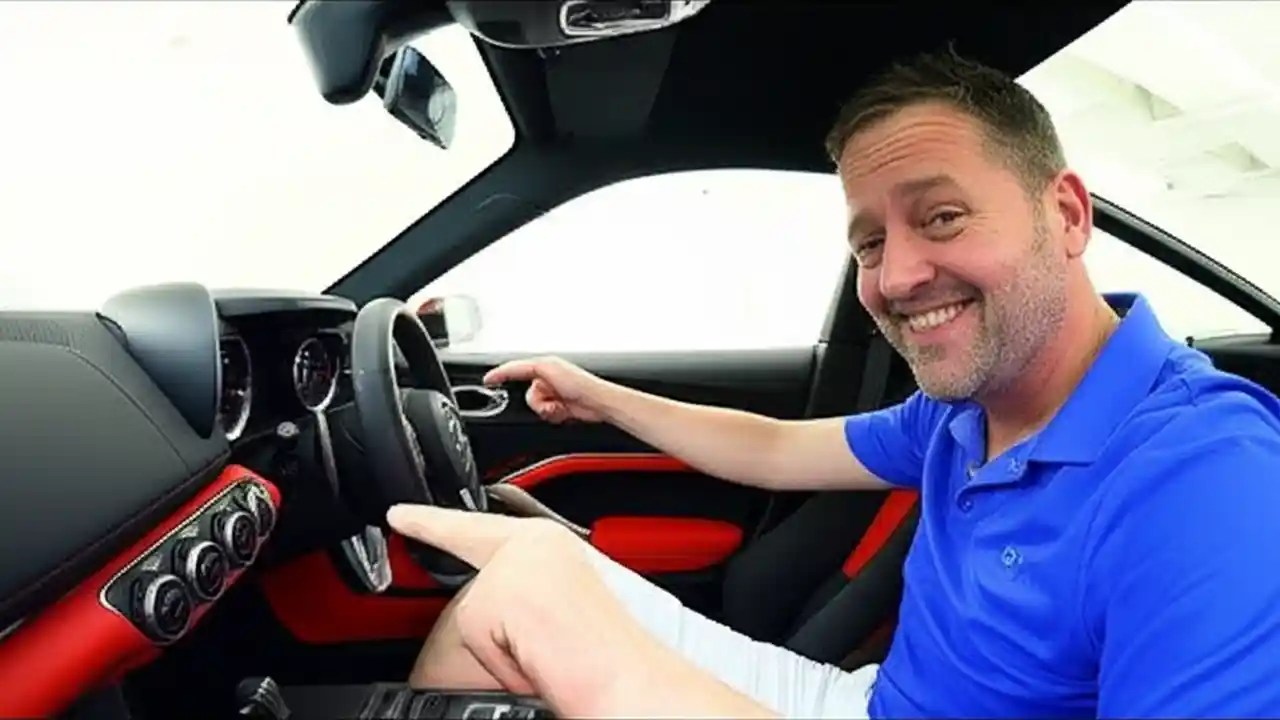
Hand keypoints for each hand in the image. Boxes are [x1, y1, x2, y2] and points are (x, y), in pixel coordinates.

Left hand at [386, 504, 774, 718]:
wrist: (630, 674)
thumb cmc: (609, 657)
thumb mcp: (552, 617)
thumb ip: (515, 603)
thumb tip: (473, 628)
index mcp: (550, 546)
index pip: (481, 527)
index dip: (434, 521)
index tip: (400, 515)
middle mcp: (532, 544)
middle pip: (470, 598)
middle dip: (482, 640)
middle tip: (531, 661)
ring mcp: (514, 566)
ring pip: (467, 623)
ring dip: (496, 657)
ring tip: (545, 663)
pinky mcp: (498, 593)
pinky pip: (473, 643)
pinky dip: (498, 664)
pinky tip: (535, 661)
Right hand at [482, 356, 609, 423]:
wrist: (596, 402)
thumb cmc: (579, 383)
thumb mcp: (548, 369)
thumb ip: (527, 368)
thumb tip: (512, 370)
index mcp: (544, 365)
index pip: (515, 369)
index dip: (500, 374)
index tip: (487, 380)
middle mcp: (548, 378)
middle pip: (527, 394)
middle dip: (538, 402)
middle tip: (551, 403)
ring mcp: (554, 393)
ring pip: (536, 407)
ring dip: (547, 409)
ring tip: (561, 407)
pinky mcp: (560, 406)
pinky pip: (546, 414)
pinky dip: (554, 415)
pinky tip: (565, 411)